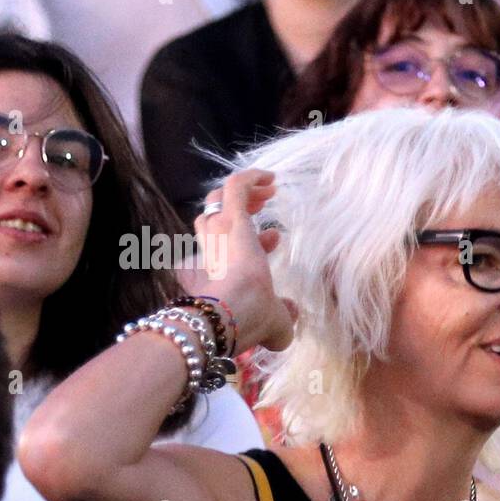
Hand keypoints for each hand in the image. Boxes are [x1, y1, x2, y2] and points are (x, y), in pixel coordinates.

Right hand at [186, 169, 296, 352]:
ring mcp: (217, 234)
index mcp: (209, 276)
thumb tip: (291, 311)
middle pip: (214, 219)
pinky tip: (270, 176)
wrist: (228, 316)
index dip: (255, 241)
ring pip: (218, 200)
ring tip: (269, 189)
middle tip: (264, 205)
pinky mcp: (230, 218)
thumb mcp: (272, 324)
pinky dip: (251, 178)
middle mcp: (208, 251)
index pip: (224, 249)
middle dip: (240, 210)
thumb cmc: (246, 324)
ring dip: (244, 193)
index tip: (276, 238)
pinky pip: (235, 187)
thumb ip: (280, 315)